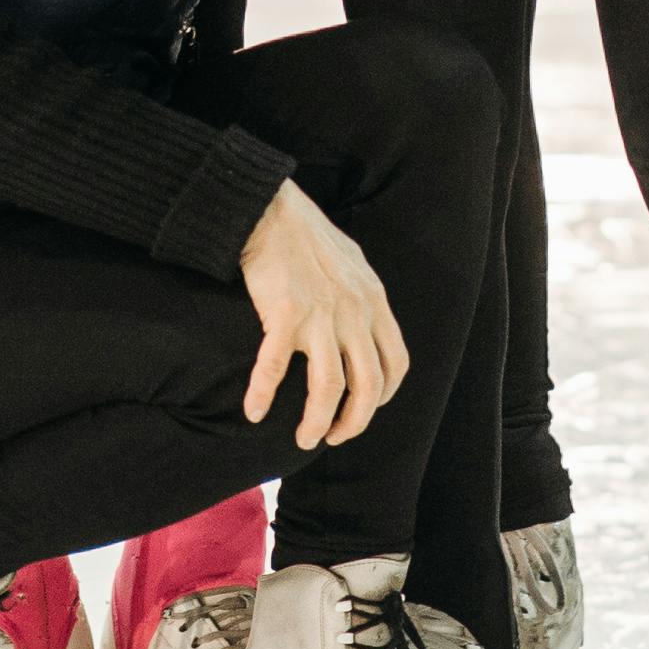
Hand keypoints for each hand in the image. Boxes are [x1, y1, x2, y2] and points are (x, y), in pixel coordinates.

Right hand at [239, 177, 407, 451]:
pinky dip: (263, 394)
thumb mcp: (354, 265)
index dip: (382, 396)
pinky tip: (254, 411)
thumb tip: (366, 328)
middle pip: (367, 384)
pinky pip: (274, 368)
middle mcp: (354, 312)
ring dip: (316, 421)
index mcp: (373, 302)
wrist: (271, 210)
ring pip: (328, 387)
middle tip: (333, 436)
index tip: (363, 409)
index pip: (394, 363)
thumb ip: (364, 300)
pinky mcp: (284, 313)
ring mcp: (320, 314)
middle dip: (353, 421)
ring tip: (304, 438)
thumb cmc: (308, 236)